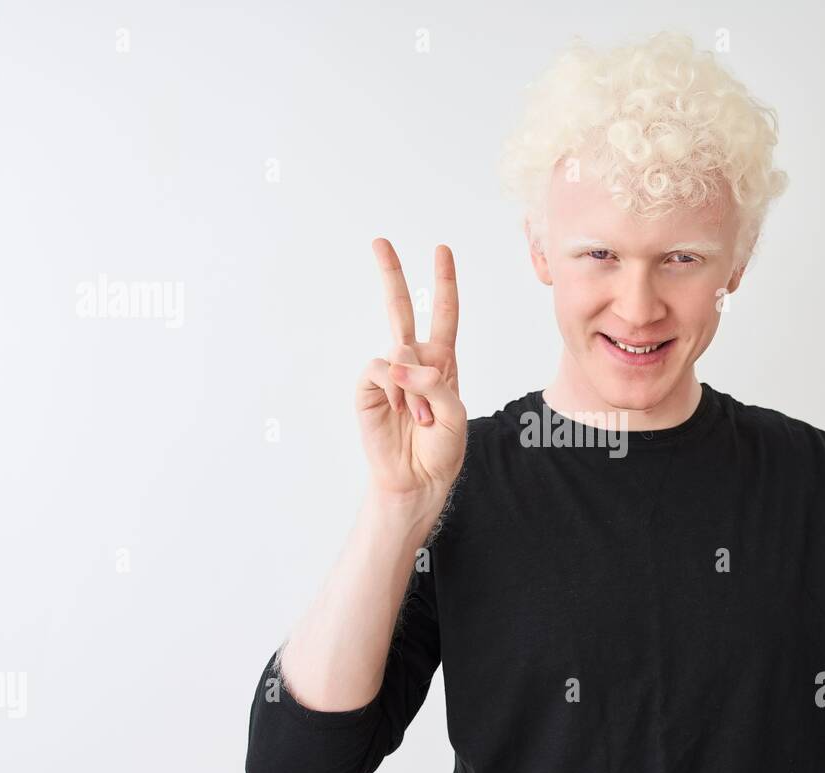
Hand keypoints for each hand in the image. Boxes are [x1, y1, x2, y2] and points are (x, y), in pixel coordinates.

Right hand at [357, 239, 467, 500]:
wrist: (418, 478)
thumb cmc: (442, 447)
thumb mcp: (454, 412)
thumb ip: (434, 382)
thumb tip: (398, 362)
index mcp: (441, 362)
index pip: (444, 315)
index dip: (444, 283)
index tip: (442, 250)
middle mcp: (414, 361)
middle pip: (401, 309)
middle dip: (391, 274)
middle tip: (380, 242)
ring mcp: (390, 374)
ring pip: (398, 346)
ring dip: (417, 386)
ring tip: (421, 419)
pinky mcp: (370, 388)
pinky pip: (381, 370)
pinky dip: (397, 388)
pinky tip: (402, 412)